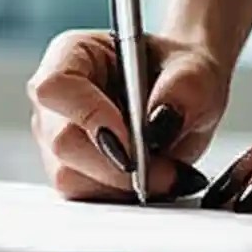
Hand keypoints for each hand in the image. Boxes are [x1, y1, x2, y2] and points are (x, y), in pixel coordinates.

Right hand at [27, 31, 227, 201]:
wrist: (186, 101)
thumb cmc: (181, 75)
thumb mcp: (196, 71)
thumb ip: (183, 89)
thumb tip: (158, 124)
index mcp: (73, 55)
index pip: (55, 87)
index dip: (89, 116)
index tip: (132, 141)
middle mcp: (57, 100)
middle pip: (61, 141)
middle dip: (116, 164)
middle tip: (164, 168)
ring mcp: (58, 140)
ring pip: (70, 177)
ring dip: (122, 185)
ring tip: (165, 172)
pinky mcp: (72, 173)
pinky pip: (85, 196)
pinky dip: (122, 195)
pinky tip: (150, 180)